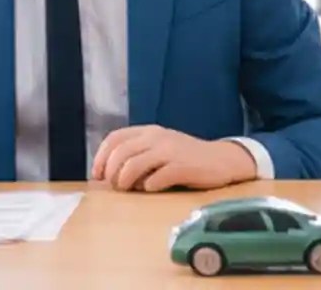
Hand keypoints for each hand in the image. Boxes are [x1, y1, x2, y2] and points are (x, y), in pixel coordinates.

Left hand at [91, 125, 256, 191]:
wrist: (222, 159)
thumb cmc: (186, 157)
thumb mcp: (161, 147)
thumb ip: (139, 153)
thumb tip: (110, 174)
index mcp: (149, 131)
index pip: (115, 138)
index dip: (101, 157)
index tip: (97, 175)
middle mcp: (157, 137)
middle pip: (120, 153)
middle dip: (111, 172)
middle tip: (113, 187)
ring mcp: (170, 151)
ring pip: (133, 165)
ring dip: (125, 181)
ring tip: (128, 190)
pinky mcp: (182, 167)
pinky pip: (156, 179)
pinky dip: (148, 187)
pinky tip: (151, 190)